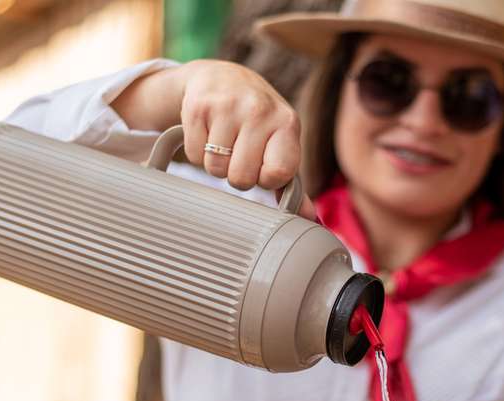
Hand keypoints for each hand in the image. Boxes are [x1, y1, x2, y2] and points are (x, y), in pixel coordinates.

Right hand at [113, 60, 315, 218]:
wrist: (222, 78)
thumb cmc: (257, 121)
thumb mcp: (280, 143)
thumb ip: (291, 183)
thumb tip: (309, 218)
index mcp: (287, 123)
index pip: (279, 174)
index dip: (266, 179)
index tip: (263, 167)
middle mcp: (260, 111)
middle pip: (242, 178)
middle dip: (238, 175)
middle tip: (240, 154)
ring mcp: (228, 106)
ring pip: (216, 169)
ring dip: (217, 165)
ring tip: (224, 143)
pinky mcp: (198, 106)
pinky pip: (195, 156)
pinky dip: (198, 153)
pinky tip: (208, 133)